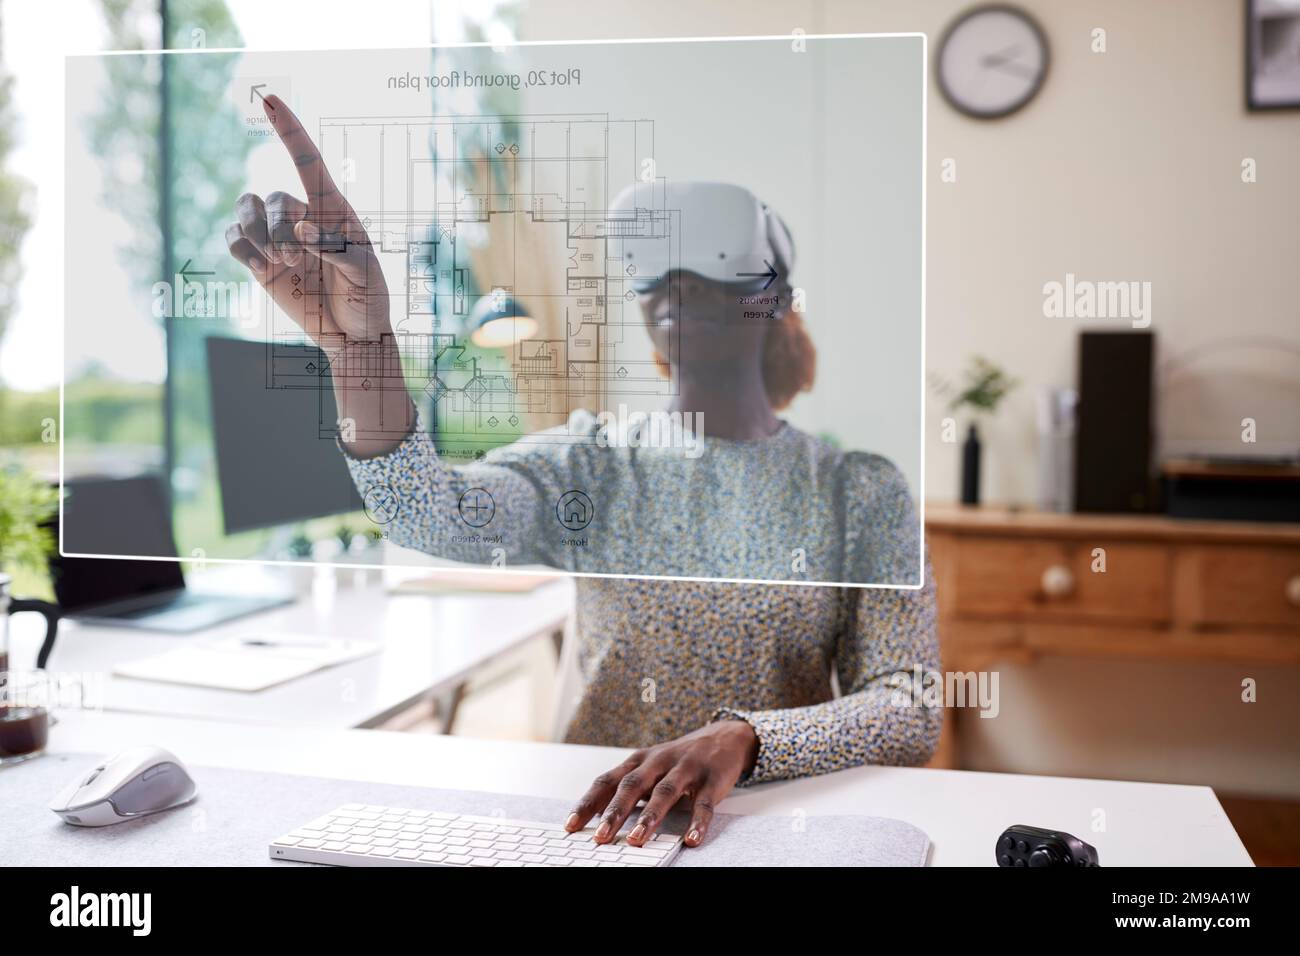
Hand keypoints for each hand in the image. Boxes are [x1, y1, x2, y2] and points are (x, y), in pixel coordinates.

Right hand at [225, 94, 389, 345]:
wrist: (354, 334)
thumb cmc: (369, 297)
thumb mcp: (366, 273)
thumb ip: (336, 249)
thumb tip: (300, 231)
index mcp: (334, 209)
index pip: (308, 161)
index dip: (289, 131)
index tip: (270, 100)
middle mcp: (302, 216)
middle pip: (274, 200)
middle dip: (280, 230)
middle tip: (298, 262)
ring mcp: (277, 237)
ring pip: (246, 208)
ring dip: (256, 233)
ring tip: (280, 264)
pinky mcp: (260, 261)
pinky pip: (233, 237)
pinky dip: (240, 247)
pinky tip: (262, 267)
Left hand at [564, 719, 758, 849]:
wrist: (724, 738)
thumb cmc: (678, 759)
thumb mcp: (649, 766)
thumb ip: (627, 788)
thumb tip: (596, 816)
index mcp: (639, 761)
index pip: (607, 781)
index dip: (588, 803)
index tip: (571, 826)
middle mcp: (659, 762)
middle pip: (632, 785)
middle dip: (615, 812)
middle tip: (601, 837)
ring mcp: (686, 769)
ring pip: (664, 792)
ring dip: (649, 816)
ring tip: (637, 838)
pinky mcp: (711, 779)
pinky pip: (703, 803)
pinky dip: (697, 822)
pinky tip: (691, 839)